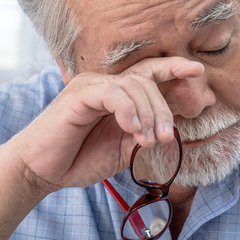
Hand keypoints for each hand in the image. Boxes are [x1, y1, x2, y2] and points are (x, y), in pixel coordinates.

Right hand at [8, 57, 203, 193]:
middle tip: (167, 137)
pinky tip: (132, 131)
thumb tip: (170, 130)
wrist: (42, 170)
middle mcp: (104, 83)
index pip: (149, 73)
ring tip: (148, 141)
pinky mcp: (79, 95)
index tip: (198, 70)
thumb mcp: (122, 148)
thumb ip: (144, 136)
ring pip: (134, 86)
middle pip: (148, 81)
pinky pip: (114, 93)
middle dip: (163, 109)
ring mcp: (91, 86)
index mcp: (116, 93)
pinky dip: (129, 111)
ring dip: (149, 115)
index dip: (174, 68)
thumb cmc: (79, 158)